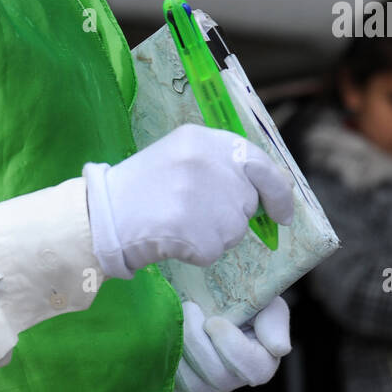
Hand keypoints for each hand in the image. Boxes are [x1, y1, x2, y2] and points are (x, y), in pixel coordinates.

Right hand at [84, 124, 293, 279]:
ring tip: (179, 219)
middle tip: (195, 210)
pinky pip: (215, 250)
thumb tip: (263, 187)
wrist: (107, 212)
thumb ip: (220, 161)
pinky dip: (199, 251)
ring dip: (214, 233)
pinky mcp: (200, 234)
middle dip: (231, 213)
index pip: (261, 163)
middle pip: (247, 201)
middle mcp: (210, 165)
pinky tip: (174, 236)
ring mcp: (206, 201)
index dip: (278, 191)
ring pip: (234, 229)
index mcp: (205, 139)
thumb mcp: (180, 152)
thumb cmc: (144, 183)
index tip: (284, 214)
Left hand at [172, 296, 290, 391]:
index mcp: (261, 363)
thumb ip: (274, 320)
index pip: (253, 368)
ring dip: (180, 337)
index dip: (230, 345)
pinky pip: (170, 374)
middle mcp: (234, 380)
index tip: (214, 321)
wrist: (201, 308)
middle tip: (191, 307)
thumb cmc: (238, 306)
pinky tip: (171, 330)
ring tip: (182, 314)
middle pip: (214, 372)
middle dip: (197, 336)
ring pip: (189, 375)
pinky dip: (166, 347)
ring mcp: (207, 389)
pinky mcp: (182, 388)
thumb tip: (279, 348)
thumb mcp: (262, 304)